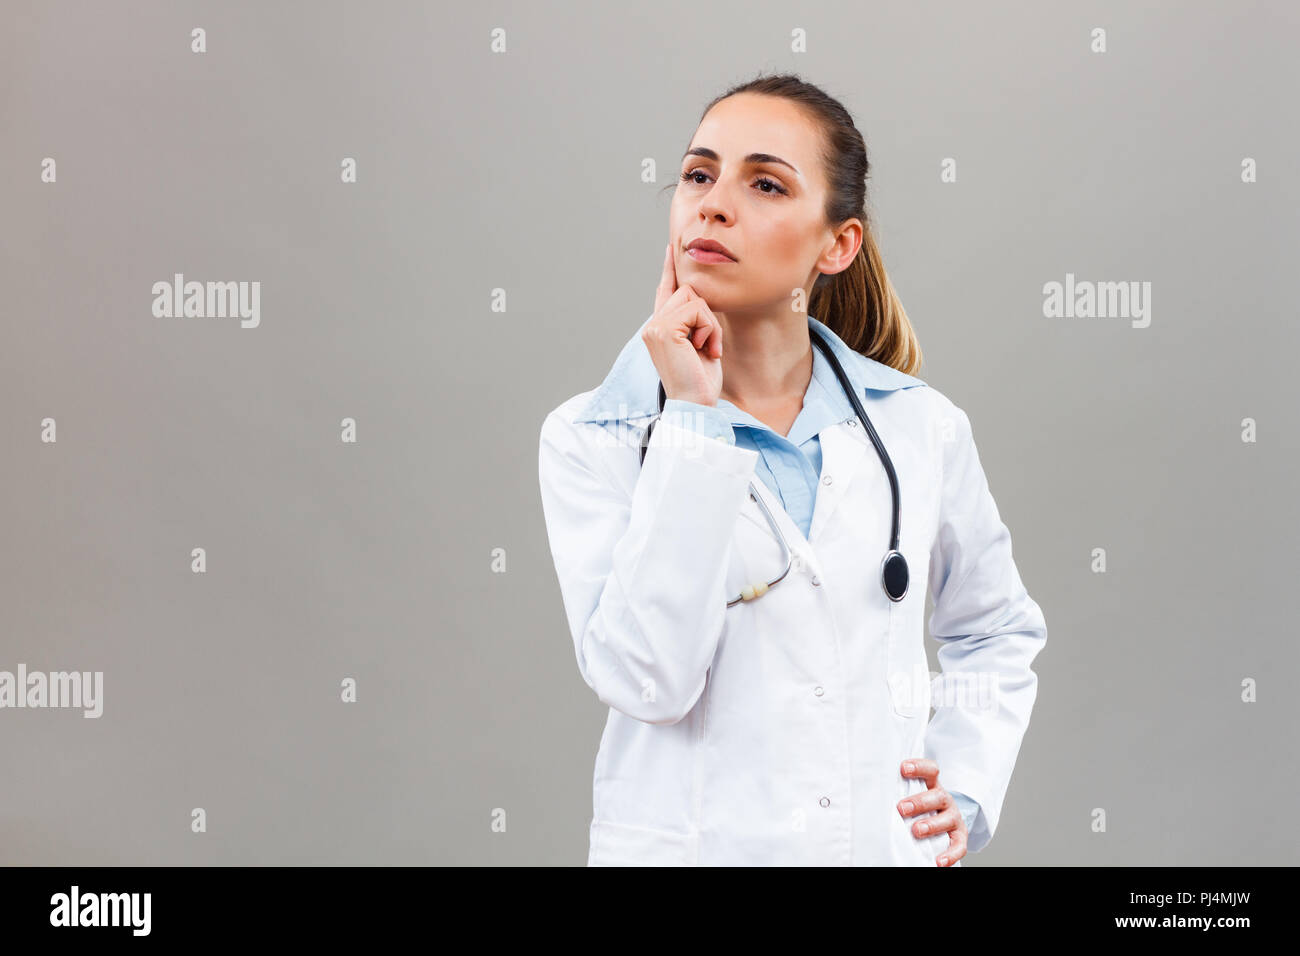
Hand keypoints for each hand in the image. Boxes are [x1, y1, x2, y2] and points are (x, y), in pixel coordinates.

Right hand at [642, 241, 723, 406]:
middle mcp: (652, 325)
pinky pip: (698, 310)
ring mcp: (654, 326)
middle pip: (688, 290)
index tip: (671, 248)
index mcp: (659, 328)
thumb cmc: (701, 380)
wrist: (695, 405)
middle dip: (707, 315)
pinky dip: (710, 329)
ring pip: (694, 298)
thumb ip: (694, 320)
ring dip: (710, 324)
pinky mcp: (663, 329)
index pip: (664, 291)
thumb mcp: (700, 344)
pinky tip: (705, 350)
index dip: (669, 269)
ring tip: (706, 350)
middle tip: (709, 346)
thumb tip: (698, 297)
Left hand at [897, 758, 967, 866]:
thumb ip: (897, 790)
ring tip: (916, 831)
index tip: (903, 768)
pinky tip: (938, 861)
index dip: (919, 767)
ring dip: (932, 824)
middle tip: (901, 808)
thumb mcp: (911, 794)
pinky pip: (959, 845)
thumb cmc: (919, 806)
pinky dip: (950, 854)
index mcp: (932, 785)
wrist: (944, 820)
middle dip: (919, 802)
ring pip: (948, 818)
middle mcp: (945, 799)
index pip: (931, 770)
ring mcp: (953, 818)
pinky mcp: (960, 836)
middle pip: (938, 795)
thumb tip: (868, 793)